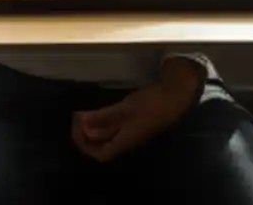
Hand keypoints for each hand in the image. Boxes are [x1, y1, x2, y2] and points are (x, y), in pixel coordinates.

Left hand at [71, 73, 198, 161]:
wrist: (175, 98)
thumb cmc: (150, 104)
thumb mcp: (124, 109)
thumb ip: (104, 118)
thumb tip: (84, 126)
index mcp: (125, 141)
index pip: (101, 154)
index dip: (85, 146)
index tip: (76, 128)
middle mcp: (129, 140)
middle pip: (104, 147)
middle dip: (87, 136)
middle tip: (78, 118)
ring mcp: (134, 133)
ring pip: (109, 137)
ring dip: (95, 129)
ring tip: (85, 114)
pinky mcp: (138, 124)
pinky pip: (116, 129)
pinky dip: (104, 123)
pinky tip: (101, 112)